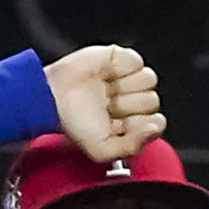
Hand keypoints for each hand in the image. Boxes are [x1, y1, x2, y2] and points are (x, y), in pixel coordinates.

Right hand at [44, 45, 163, 163]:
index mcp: (132, 125)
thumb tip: (155, 129)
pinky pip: (137, 61)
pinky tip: (106, 75)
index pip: (156, 123)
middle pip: (153, 100)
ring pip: (149, 79)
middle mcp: (133, 102)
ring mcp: (128, 79)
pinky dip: (121, 69)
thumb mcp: (101, 150)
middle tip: (107, 107)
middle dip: (129, 105)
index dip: (141, 123)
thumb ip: (132, 146)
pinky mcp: (121, 59)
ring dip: (126, 87)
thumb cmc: (73, 124)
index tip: (122, 123)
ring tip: (107, 92)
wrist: (52, 97)